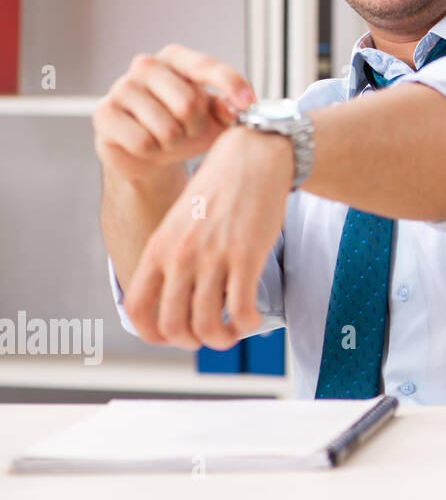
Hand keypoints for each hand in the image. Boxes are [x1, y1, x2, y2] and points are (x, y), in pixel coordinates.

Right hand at [93, 43, 256, 182]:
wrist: (145, 151)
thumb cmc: (183, 126)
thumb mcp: (214, 117)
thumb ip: (228, 108)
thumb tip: (236, 107)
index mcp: (176, 58)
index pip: (207, 66)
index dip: (231, 84)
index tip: (249, 102)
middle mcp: (146, 65)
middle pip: (187, 103)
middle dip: (195, 126)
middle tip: (188, 129)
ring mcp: (121, 87)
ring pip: (166, 128)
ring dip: (173, 142)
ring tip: (166, 136)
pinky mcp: (104, 113)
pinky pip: (143, 143)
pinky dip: (151, 151)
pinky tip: (145, 144)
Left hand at [122, 125, 294, 349]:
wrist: (252, 158)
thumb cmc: (219, 190)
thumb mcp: (180, 222)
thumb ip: (171, 256)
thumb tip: (176, 298)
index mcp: (159, 247)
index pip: (138, 308)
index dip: (153, 334)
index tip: (173, 337)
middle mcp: (180, 255)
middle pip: (173, 325)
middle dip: (191, 341)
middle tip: (208, 336)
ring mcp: (213, 256)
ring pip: (208, 324)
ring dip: (222, 340)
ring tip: (232, 332)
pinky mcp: (247, 255)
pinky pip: (242, 309)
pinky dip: (247, 325)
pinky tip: (253, 319)